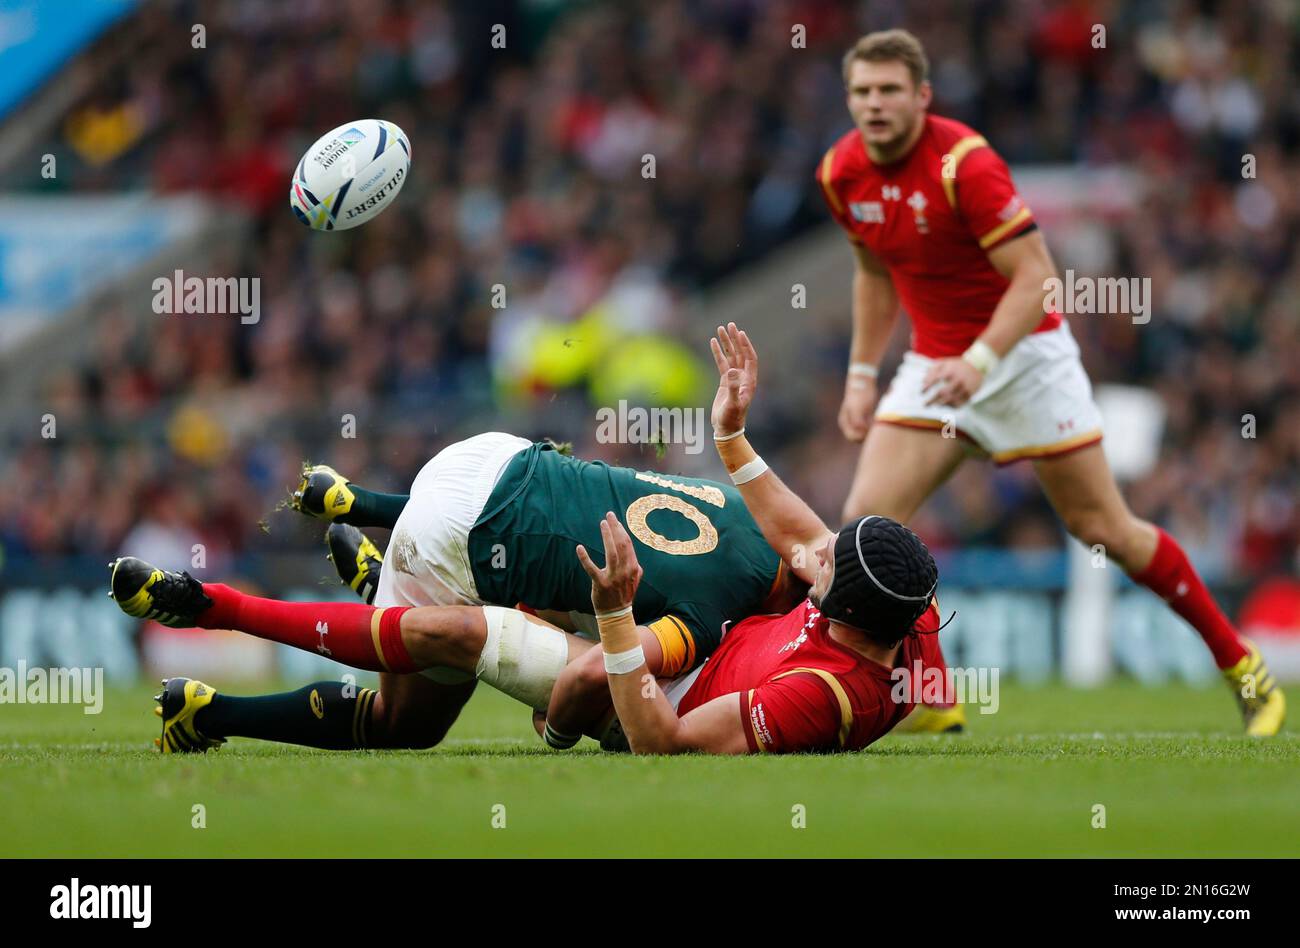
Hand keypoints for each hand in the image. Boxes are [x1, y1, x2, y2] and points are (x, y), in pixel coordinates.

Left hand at [575, 513, 642, 614]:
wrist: (617, 614)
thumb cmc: (623, 594)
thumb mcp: (634, 580)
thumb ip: (635, 568)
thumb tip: (635, 559)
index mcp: (633, 567)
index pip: (628, 544)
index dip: (621, 530)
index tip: (614, 519)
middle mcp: (625, 571)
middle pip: (622, 544)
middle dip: (616, 528)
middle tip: (609, 515)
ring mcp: (613, 577)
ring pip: (611, 552)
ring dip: (607, 536)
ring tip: (602, 524)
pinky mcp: (600, 584)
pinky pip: (591, 568)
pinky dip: (585, 558)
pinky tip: (579, 548)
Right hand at [709, 322, 757, 436]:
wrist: (726, 429)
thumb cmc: (732, 418)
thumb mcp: (733, 403)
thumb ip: (733, 387)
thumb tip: (732, 371)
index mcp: (749, 381)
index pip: (749, 358)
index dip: (746, 345)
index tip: (740, 333)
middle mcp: (743, 377)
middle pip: (740, 353)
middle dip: (735, 339)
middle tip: (730, 325)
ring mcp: (734, 379)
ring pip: (731, 356)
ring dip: (726, 343)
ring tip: (720, 329)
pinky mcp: (725, 382)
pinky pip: (722, 363)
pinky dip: (718, 353)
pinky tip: (714, 342)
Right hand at [838, 379, 876, 441]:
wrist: (863, 381)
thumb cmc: (860, 395)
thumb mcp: (859, 407)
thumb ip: (858, 420)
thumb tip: (861, 431)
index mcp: (844, 422)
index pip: (852, 437)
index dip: (861, 437)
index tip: (870, 429)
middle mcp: (849, 423)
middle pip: (858, 437)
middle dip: (866, 435)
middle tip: (874, 426)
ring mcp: (856, 421)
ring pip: (864, 433)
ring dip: (870, 431)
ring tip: (875, 422)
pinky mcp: (864, 417)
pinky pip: (869, 427)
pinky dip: (873, 426)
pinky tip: (877, 419)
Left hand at [922, 357, 983, 407]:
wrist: (978, 365)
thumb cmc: (956, 365)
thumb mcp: (944, 363)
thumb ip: (932, 370)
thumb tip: (923, 382)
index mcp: (950, 371)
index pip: (935, 380)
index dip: (927, 387)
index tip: (921, 392)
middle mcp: (958, 380)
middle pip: (942, 393)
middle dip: (932, 400)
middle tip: (925, 405)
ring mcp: (965, 388)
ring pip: (950, 400)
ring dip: (941, 404)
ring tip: (936, 405)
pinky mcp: (970, 394)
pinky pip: (959, 403)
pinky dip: (951, 406)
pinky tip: (946, 405)